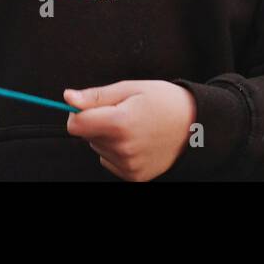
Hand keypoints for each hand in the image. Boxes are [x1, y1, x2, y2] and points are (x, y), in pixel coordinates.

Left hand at [64, 80, 196, 181]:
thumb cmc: (163, 101)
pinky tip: (136, 141)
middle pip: (86, 136)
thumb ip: (96, 96)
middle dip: (96, 122)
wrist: (195, 125)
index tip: (91, 105)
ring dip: (107, 137)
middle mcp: (122, 148)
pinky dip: (116, 151)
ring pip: (98, 148)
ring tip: (133, 125)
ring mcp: (129, 165)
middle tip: (123, 111)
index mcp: (119, 122)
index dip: (77, 112)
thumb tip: (68, 97)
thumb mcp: (130, 88)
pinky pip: (109, 161)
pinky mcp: (134, 176)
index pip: (75, 125)